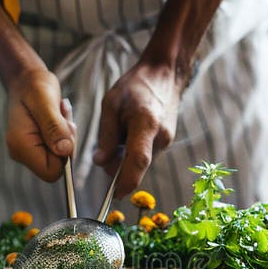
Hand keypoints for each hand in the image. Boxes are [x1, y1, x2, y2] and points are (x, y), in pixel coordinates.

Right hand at [5, 68, 75, 181]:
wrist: (26, 80)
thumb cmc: (34, 86)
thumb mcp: (45, 101)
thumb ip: (54, 127)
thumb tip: (65, 151)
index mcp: (20, 146)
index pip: (51, 172)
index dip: (65, 155)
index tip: (64, 129)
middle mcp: (21, 153)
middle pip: (57, 167)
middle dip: (67, 143)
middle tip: (62, 118)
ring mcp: (27, 152)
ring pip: (60, 157)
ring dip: (66, 136)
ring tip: (58, 113)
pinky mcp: (35, 147)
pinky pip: (58, 150)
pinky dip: (63, 134)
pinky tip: (57, 117)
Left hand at [94, 61, 181, 197]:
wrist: (165, 74)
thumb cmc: (135, 85)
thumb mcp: (111, 104)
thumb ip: (106, 135)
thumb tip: (100, 162)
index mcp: (146, 123)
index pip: (138, 160)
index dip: (126, 181)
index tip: (116, 194)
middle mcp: (161, 136)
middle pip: (137, 165)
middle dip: (119, 166)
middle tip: (108, 148)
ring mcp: (167, 140)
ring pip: (140, 162)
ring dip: (126, 156)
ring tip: (122, 130)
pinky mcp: (167, 142)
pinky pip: (146, 155)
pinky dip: (134, 150)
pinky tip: (131, 131)